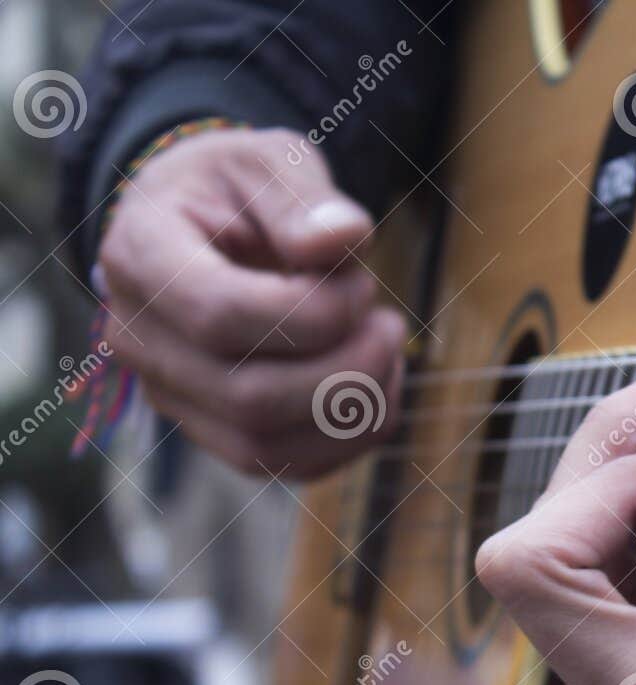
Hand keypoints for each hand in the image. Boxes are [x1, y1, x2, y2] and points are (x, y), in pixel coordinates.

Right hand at [97, 127, 404, 477]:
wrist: (206, 224)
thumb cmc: (239, 189)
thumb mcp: (269, 161)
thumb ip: (303, 197)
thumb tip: (343, 239)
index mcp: (140, 258)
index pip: (220, 314)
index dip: (314, 311)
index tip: (359, 277)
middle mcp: (139, 340)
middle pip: (249, 397)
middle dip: (347, 368)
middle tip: (388, 320)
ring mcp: (171, 395)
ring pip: (265, 447)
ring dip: (354, 410)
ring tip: (387, 347)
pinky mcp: (214, 430)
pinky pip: (285, 465)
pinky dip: (350, 438)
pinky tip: (379, 384)